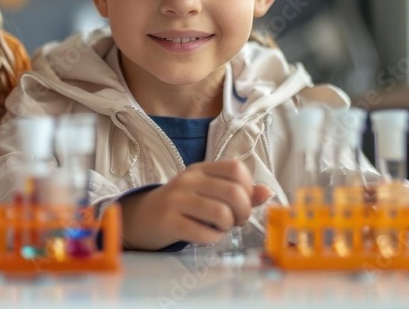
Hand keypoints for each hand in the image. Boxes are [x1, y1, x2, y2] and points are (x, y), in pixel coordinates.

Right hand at [119, 159, 270, 249]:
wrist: (141, 218)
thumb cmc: (180, 206)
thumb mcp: (206, 192)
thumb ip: (238, 192)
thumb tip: (267, 192)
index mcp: (201, 169)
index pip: (236, 168)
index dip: (248, 188)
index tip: (242, 202)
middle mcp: (189, 180)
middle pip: (234, 193)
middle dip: (243, 213)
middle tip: (236, 221)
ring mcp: (177, 200)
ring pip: (222, 213)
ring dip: (228, 227)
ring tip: (220, 228)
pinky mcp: (169, 221)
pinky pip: (205, 232)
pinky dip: (213, 238)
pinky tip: (206, 236)